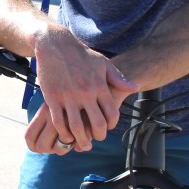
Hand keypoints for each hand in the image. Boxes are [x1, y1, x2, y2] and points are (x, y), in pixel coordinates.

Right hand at [25, 28, 138, 152]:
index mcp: (99, 86)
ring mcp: (68, 97)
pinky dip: (64, 133)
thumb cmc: (81, 54)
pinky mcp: (52, 98)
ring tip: (81, 143)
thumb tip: (135, 87)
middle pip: (97, 125)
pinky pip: (59, 122)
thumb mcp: (102, 62)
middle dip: (98, 136)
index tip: (107, 127)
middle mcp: (85, 93)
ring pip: (77, 127)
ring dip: (80, 140)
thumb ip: (118, 77)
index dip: (111, 125)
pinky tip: (66, 135)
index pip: (111, 114)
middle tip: (95, 139)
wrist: (55, 44)